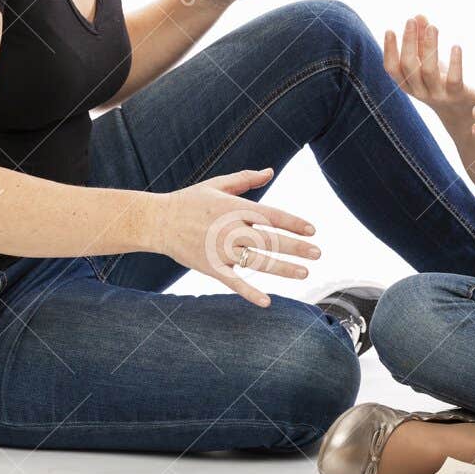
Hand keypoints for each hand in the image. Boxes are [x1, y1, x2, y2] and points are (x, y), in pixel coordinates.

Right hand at [153, 167, 320, 306]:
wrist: (157, 221)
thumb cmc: (190, 201)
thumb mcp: (218, 184)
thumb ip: (245, 179)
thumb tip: (270, 171)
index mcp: (235, 208)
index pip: (272, 216)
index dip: (293, 223)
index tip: (312, 230)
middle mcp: (231, 229)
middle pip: (270, 240)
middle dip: (296, 247)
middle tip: (317, 253)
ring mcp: (221, 250)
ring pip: (257, 262)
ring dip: (282, 268)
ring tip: (305, 272)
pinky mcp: (211, 267)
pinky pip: (233, 283)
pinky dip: (249, 293)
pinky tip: (267, 301)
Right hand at [383, 15, 474, 120]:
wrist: (461, 113)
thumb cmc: (441, 83)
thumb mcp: (429, 62)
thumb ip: (422, 41)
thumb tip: (419, 16)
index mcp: (408, 84)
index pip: (392, 68)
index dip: (389, 50)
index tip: (390, 30)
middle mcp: (420, 91)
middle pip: (409, 66)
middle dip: (408, 42)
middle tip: (411, 21)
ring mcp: (438, 94)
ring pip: (429, 71)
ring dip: (430, 47)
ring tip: (433, 27)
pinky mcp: (456, 95)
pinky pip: (454, 78)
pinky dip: (456, 62)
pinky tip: (456, 46)